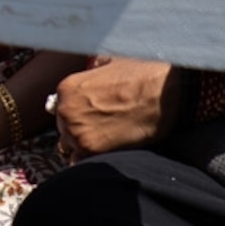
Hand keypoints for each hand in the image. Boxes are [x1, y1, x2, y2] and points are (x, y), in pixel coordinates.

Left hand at [55, 57, 174, 157]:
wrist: (164, 91)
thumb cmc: (141, 75)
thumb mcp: (109, 63)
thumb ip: (93, 71)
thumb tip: (94, 69)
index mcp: (66, 89)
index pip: (61, 110)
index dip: (77, 116)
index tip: (91, 119)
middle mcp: (65, 110)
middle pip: (64, 129)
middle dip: (80, 132)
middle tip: (103, 132)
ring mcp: (75, 131)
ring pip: (70, 147)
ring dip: (84, 147)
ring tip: (108, 143)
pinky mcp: (91, 149)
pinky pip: (81, 162)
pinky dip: (90, 161)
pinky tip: (107, 155)